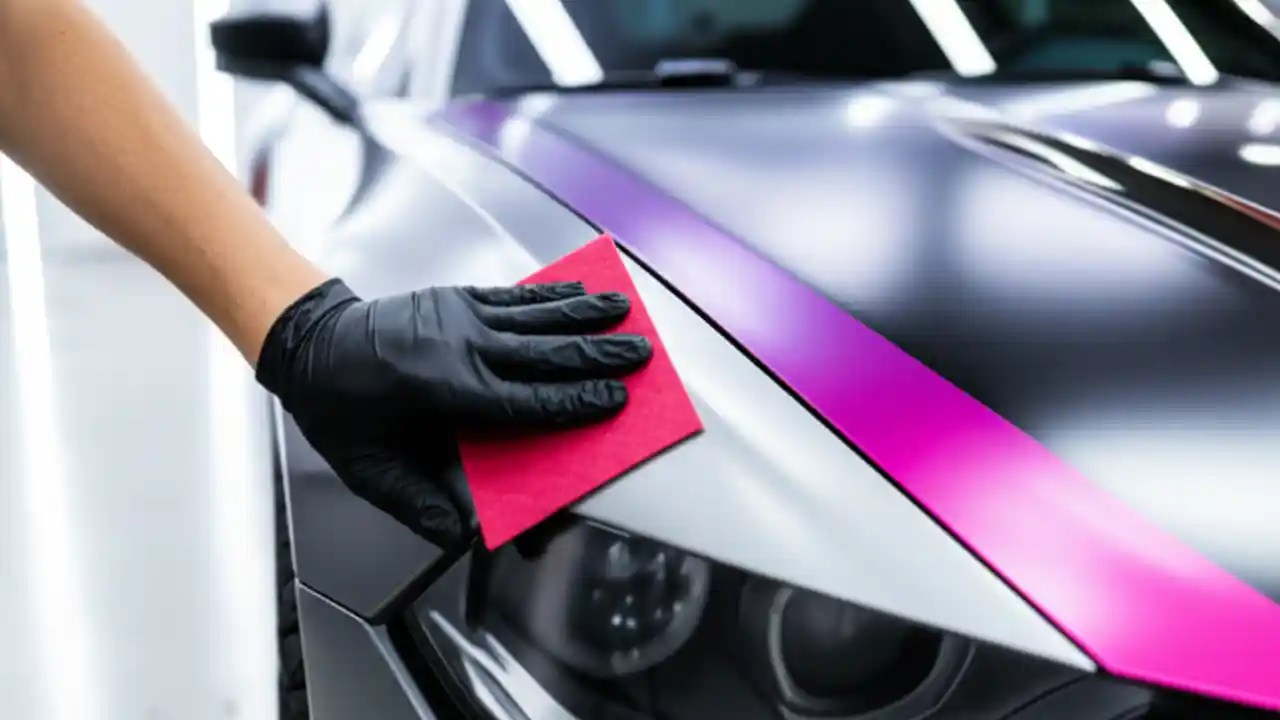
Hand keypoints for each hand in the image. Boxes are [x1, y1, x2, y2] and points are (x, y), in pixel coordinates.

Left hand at [256, 278, 651, 545]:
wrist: (308, 341)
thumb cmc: (336, 406)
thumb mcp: (365, 469)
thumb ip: (414, 502)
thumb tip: (459, 532)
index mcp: (442, 391)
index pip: (524, 401)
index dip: (574, 403)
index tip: (614, 403)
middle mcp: (459, 346)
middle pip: (542, 353)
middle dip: (596, 356)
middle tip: (641, 355)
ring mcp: (459, 316)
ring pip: (536, 317)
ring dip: (585, 315)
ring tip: (625, 311)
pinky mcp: (457, 299)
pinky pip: (514, 298)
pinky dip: (551, 294)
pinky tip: (579, 291)